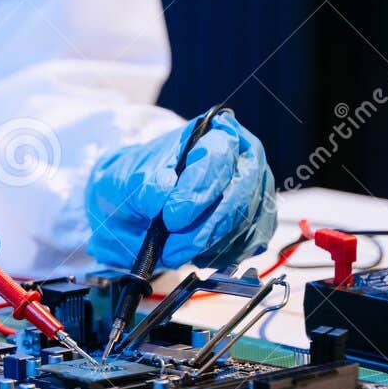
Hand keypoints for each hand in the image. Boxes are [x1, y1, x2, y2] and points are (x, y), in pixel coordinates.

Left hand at [85, 110, 275, 272]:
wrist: (141, 209)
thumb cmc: (139, 185)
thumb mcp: (130, 179)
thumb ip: (146, 185)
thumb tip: (162, 193)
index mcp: (213, 132)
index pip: (218, 156)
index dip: (197, 190)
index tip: (171, 218)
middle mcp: (242, 156)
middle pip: (240, 190)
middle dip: (206, 226)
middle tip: (173, 248)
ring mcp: (255, 188)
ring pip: (246, 220)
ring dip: (209, 244)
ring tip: (175, 253)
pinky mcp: (257, 219)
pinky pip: (251, 241)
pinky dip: (223, 255)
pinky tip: (197, 255)